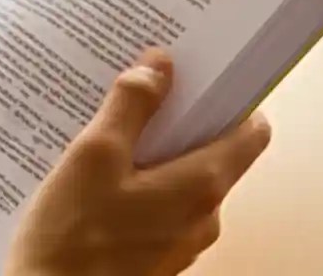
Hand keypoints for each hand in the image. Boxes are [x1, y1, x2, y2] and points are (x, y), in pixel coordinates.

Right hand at [4, 48, 271, 275]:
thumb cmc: (71, 238)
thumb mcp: (93, 157)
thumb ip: (130, 107)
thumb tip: (159, 66)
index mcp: (202, 186)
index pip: (251, 131)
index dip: (229, 97)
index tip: (196, 73)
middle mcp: (204, 217)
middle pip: (209, 151)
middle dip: (175, 119)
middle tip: (134, 91)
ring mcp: (181, 241)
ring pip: (178, 179)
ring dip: (149, 152)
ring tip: (102, 132)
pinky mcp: (154, 256)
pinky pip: (157, 206)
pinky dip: (136, 184)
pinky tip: (94, 176)